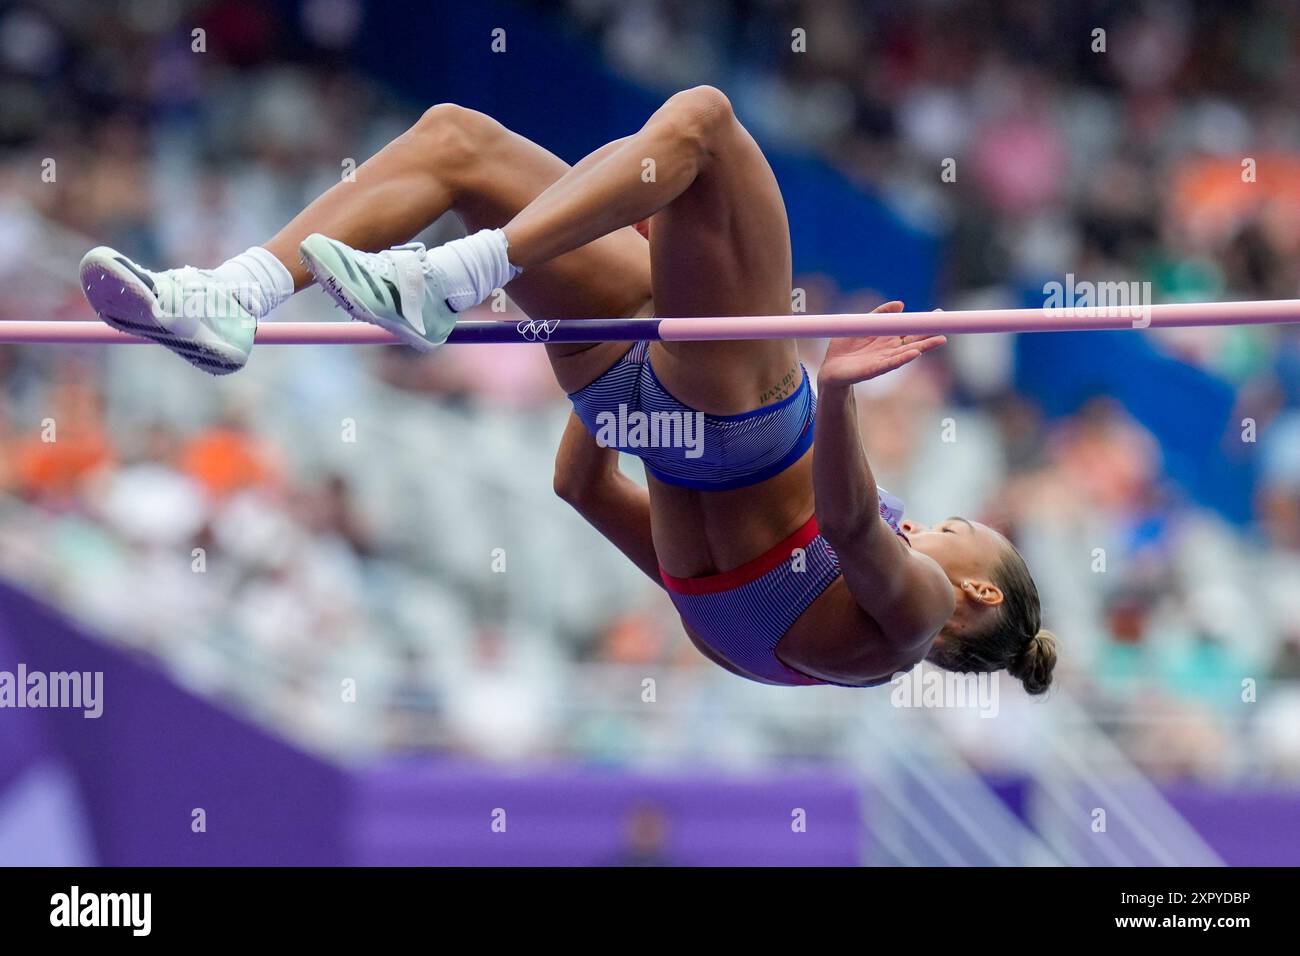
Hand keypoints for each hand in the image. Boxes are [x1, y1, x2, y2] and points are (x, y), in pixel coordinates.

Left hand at [817, 301, 946, 388]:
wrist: (830, 368)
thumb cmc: (846, 347)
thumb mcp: (863, 324)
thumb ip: (880, 314)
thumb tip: (901, 304)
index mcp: (888, 338)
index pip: (911, 329)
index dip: (924, 322)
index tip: (938, 314)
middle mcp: (891, 349)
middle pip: (915, 340)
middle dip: (930, 333)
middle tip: (947, 325)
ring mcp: (885, 360)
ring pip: (909, 352)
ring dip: (924, 346)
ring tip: (940, 339)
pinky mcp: (874, 369)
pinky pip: (891, 363)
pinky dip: (903, 357)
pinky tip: (916, 353)